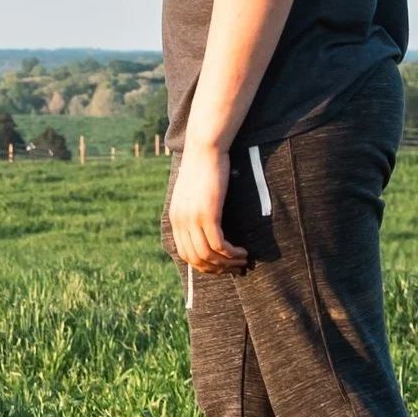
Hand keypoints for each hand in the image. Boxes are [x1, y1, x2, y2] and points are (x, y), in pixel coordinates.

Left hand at [169, 144, 248, 273]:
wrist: (204, 148)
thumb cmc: (202, 167)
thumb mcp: (192, 193)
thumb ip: (193, 210)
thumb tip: (205, 224)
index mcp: (175, 219)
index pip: (185, 254)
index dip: (204, 266)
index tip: (220, 266)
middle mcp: (180, 222)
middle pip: (196, 259)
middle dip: (217, 268)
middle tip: (234, 268)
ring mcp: (193, 219)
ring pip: (208, 255)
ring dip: (227, 263)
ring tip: (242, 260)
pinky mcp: (208, 214)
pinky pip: (219, 245)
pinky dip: (231, 253)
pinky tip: (242, 251)